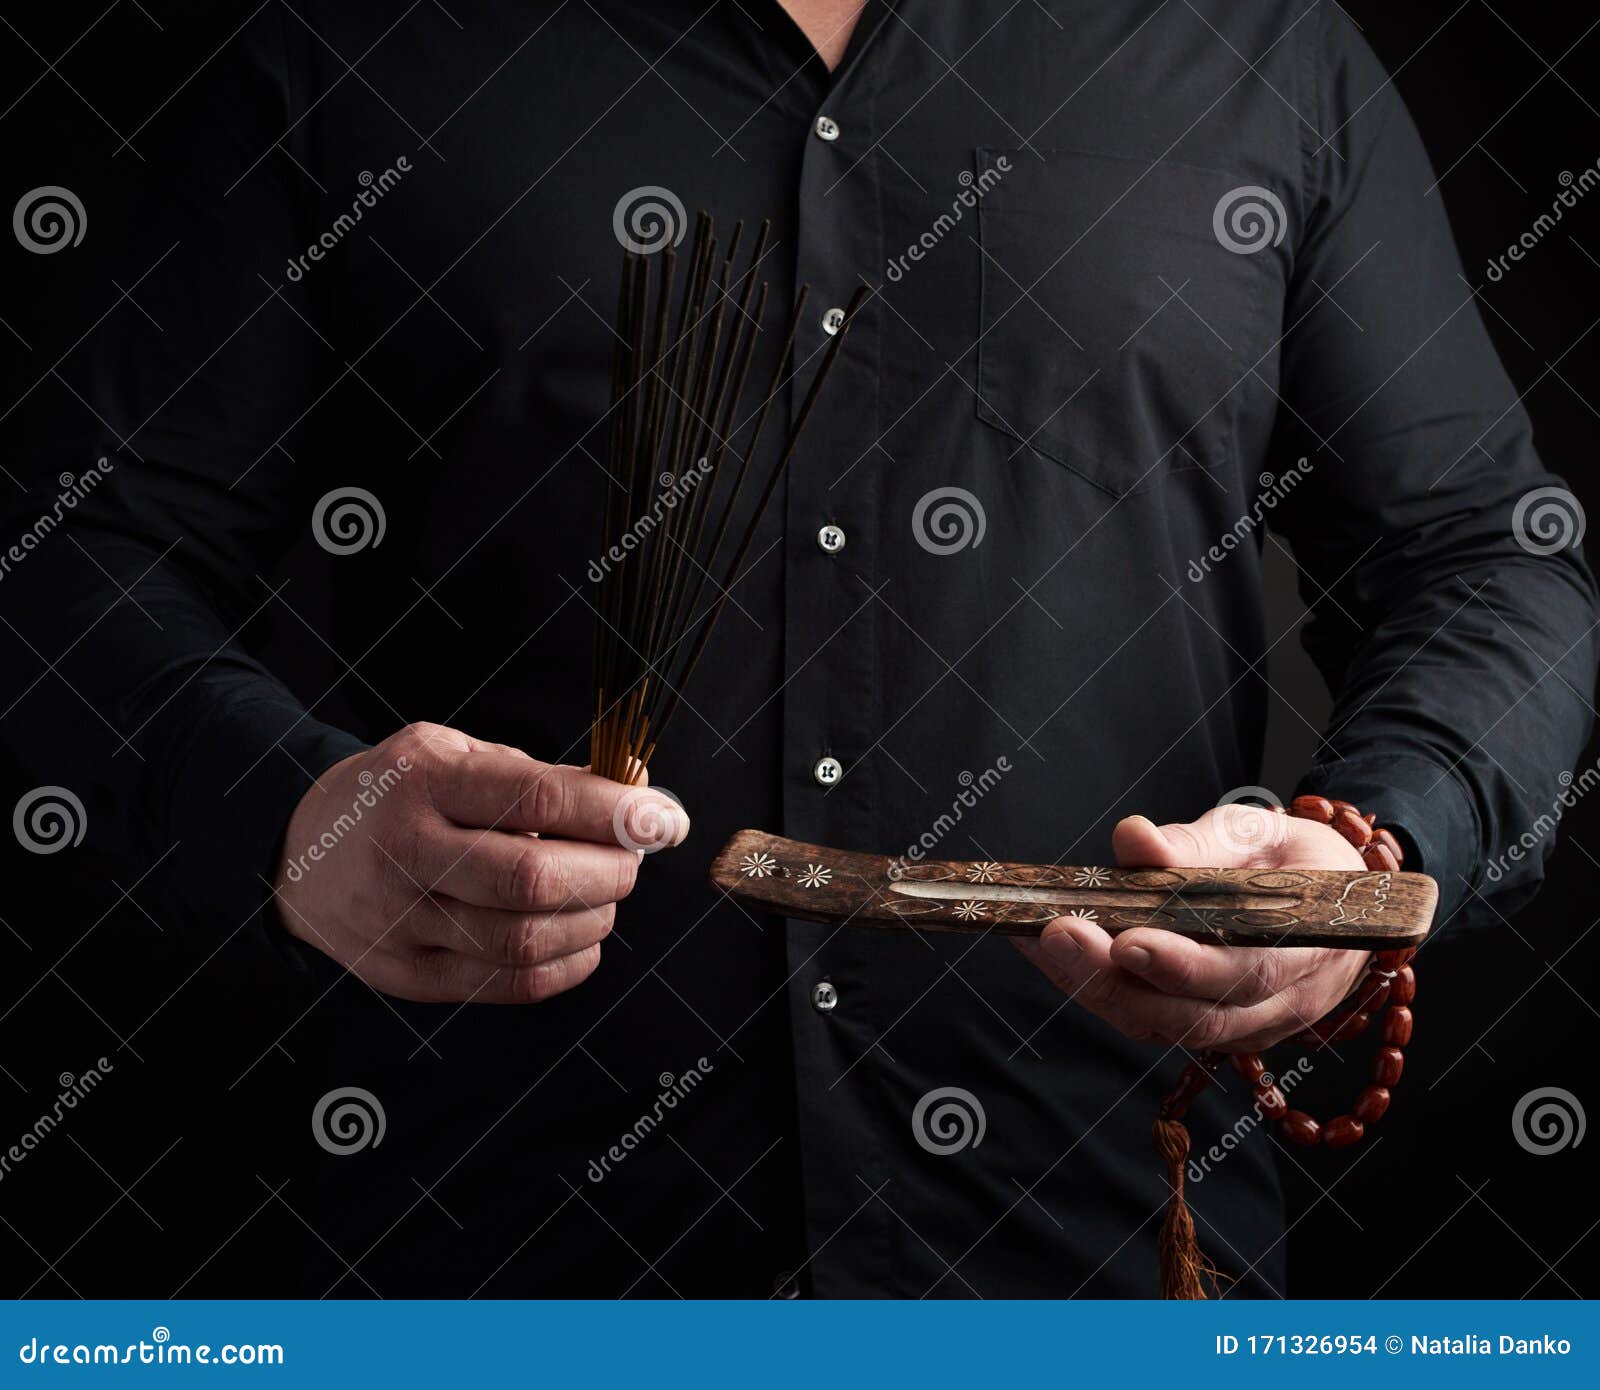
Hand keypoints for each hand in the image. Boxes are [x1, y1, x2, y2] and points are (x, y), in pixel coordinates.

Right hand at [272, 722, 688, 1002]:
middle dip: (609, 873)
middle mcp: (406, 851)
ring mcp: (402, 920)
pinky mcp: (408, 974)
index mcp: (424, 781)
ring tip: (604, 896)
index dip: (616, 813)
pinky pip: (507, 984)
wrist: (299, 850)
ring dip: (592, 920)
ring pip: (523, 941)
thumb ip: (544, 774)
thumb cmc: (402, 794)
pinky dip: (566, 966)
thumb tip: (640, 793)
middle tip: (631, 862)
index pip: (538, 799)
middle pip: (532, 880)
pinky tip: (581, 937)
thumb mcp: (457, 754)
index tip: (664, 820)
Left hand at [1014, 806, 1367, 1052]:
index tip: (1127, 941)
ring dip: (1092, 985)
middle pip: (1189, 1014)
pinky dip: (1097, 986)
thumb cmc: (1298, 862)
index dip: (1183, 965)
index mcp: (1309, 951)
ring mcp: (1242, 1026)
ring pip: (1160, 1024)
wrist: (1333, 904)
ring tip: (1038, 938)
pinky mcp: (1206, 1027)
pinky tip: (1051, 951)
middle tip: (1056, 932)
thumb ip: (1200, 842)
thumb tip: (1134, 838)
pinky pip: (1148, 1018)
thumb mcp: (1262, 834)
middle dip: (1114, 978)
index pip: (1244, 975)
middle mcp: (1279, 1005)